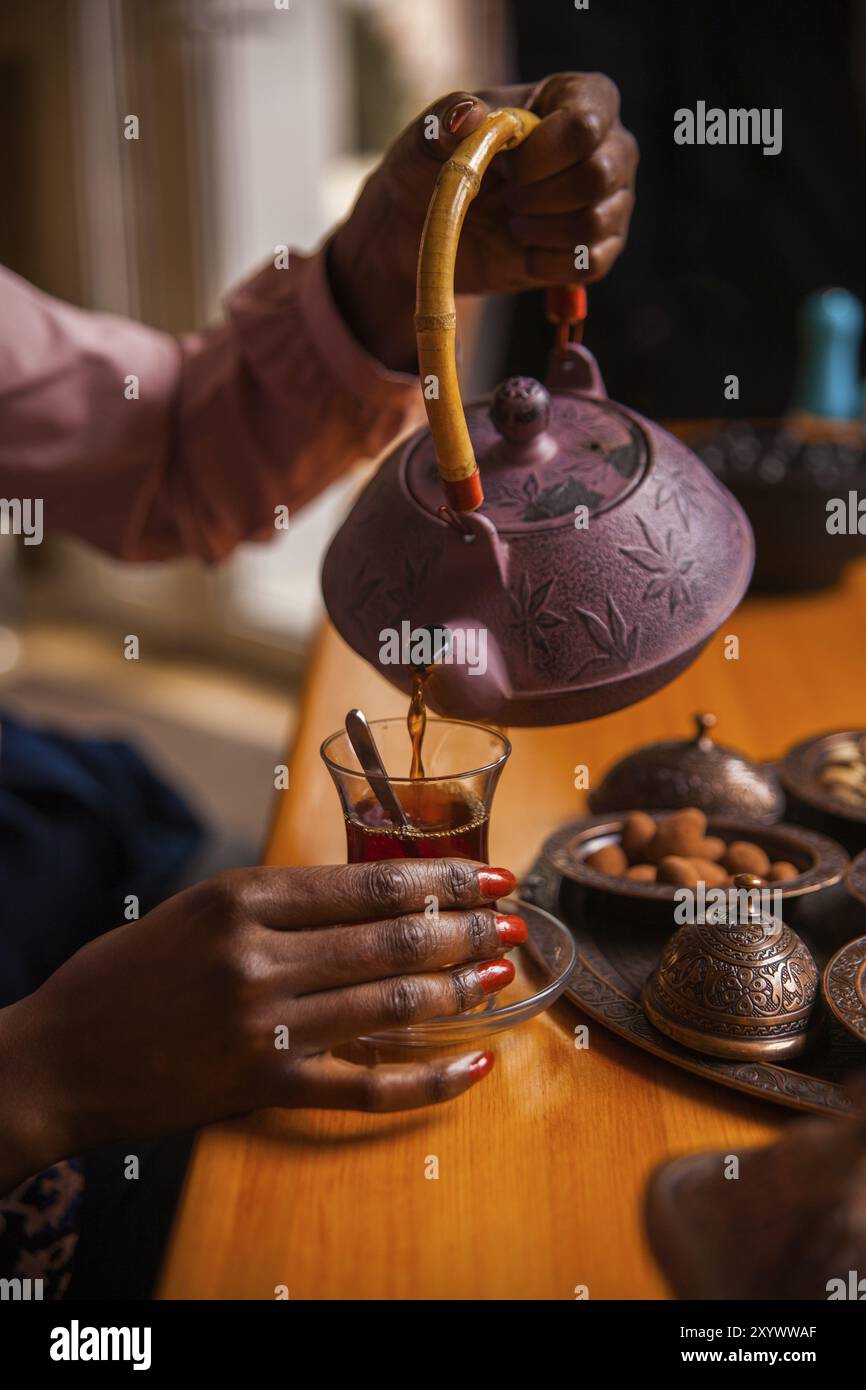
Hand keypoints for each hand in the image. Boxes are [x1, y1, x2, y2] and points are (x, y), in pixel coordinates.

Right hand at [0, 860, 520, 1189]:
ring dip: (460, 990)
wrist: (57, 1057)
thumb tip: (374, 895)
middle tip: (514, 919)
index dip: (445, 877)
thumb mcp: (197, 909)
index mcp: (242, 899)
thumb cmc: (125, 974)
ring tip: (503, 973)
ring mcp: (264, 1027)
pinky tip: (472, 1067)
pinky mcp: (264, 1088)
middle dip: (469, 927)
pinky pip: (365, 1086)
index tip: (491, 872)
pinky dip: (428, 1080)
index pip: (370, 882)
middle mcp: (259, 958)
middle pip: (394, 939)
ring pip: (391, 1005)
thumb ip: (279, 901)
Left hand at [330, 72, 637, 369]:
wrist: (419, 229)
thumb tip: (467, 115)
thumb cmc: (430, 166)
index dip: (543, 152)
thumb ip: (448, 118)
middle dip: (542, 194)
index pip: (587, 122)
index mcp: (574, 97)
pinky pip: (590, 264)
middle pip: (600, 173)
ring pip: (597, 221)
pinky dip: (548, 263)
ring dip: (543, 229)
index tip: (505, 164)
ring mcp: (607, 200)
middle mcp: (606, 145)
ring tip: (512, 222)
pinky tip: (522, 252)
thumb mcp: (430, 135)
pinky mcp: (595, 251)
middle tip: (507, 197)